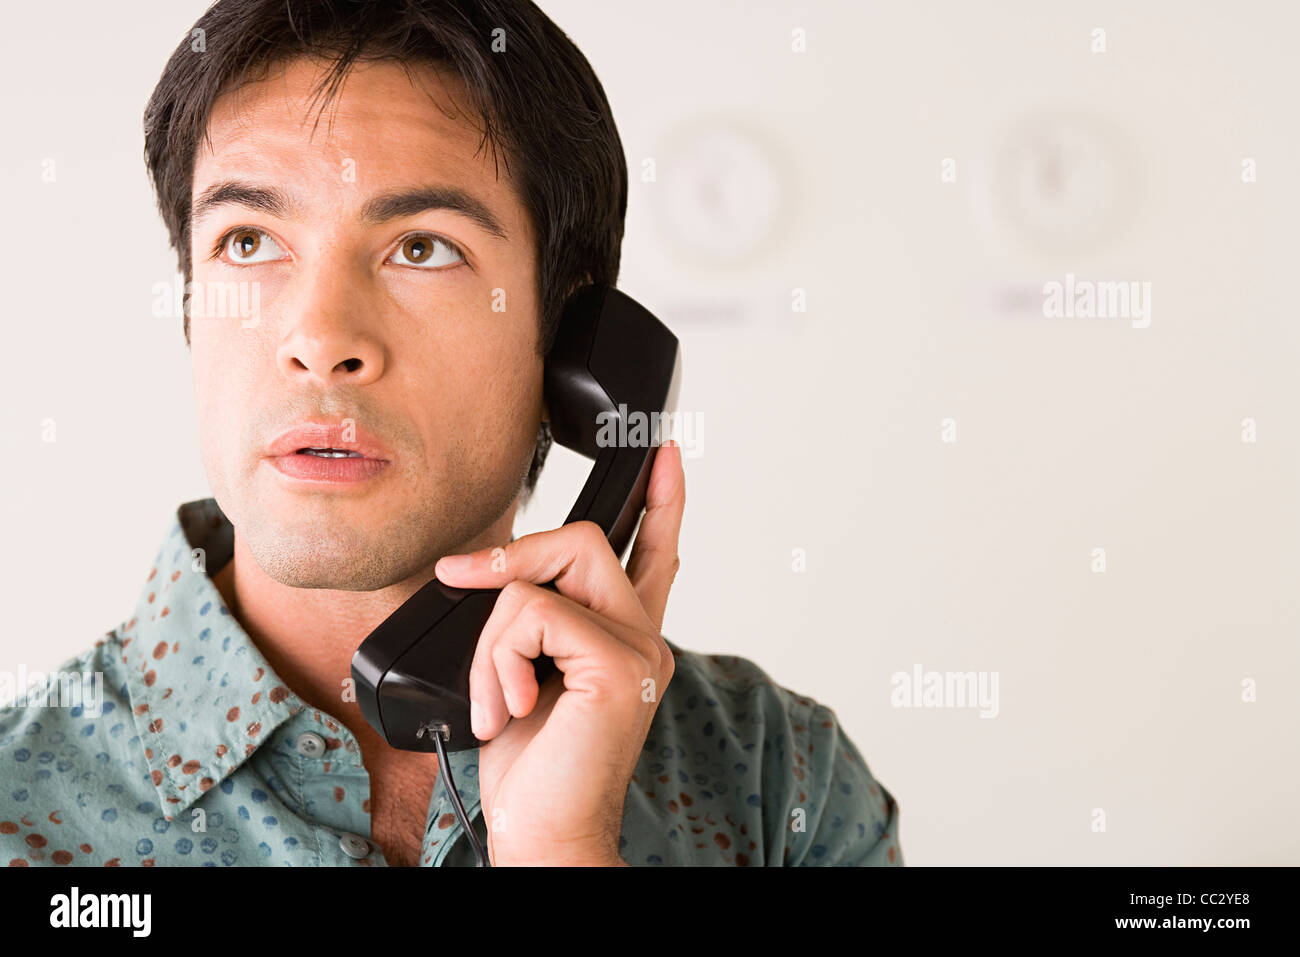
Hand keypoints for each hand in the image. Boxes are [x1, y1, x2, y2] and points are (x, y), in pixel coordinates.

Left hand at [433, 441, 685, 865]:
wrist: (542, 830)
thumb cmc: (531, 767)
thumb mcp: (519, 674)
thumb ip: (527, 623)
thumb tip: (488, 573)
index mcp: (624, 639)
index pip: (654, 555)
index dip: (662, 502)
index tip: (665, 456)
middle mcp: (642, 639)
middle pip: (585, 539)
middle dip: (514, 557)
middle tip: (463, 579)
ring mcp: (638, 650)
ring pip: (542, 579)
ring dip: (490, 639)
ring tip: (495, 698)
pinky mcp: (620, 665)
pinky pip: (531, 613)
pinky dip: (498, 659)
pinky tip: (509, 706)